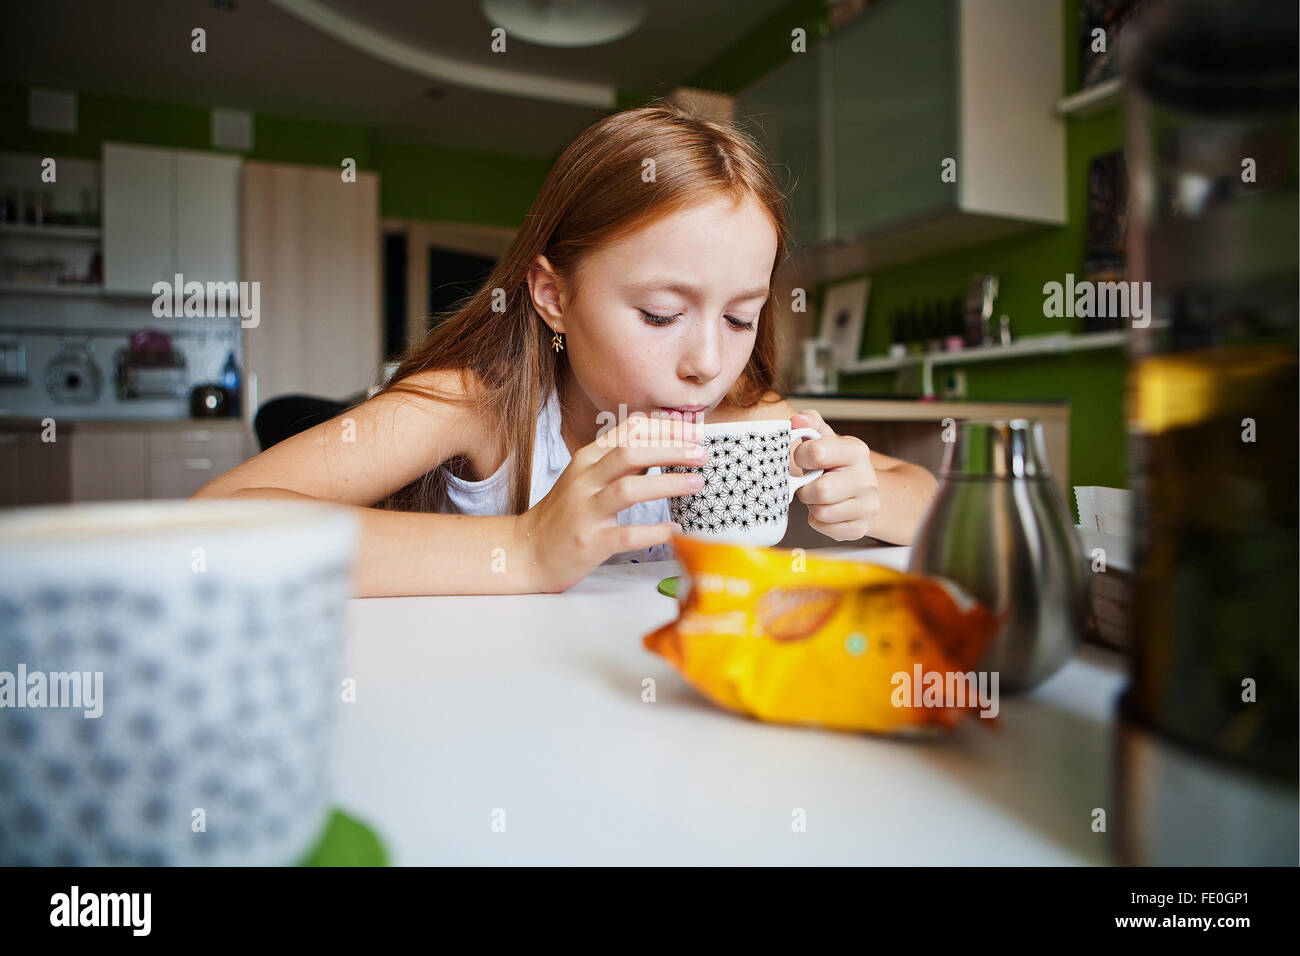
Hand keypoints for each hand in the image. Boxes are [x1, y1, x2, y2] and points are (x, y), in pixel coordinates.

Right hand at [515, 415, 705, 591]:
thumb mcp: (587, 478)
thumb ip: (620, 461)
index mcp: (586, 460)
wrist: (526, 551)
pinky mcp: (589, 543)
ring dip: (667, 483)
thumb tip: (664, 446)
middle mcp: (584, 480)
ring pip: (628, 489)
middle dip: (671, 449)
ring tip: (696, 483)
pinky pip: (626, 535)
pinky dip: (653, 532)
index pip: (629, 430)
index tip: (694, 431)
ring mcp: (585, 512)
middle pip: (630, 453)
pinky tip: (675, 530)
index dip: (665, 427)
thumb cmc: (564, 514)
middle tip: (701, 454)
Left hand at [790, 409, 879, 541]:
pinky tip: (826, 510)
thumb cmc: (834, 464)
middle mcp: (867, 478)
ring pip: (822, 512)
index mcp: (856, 451)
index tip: (803, 457)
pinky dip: (819, 522)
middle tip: (809, 483)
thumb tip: (798, 420)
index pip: (818, 452)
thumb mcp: (824, 439)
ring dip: (812, 506)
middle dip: (806, 488)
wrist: (859, 489)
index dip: (801, 456)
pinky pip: (826, 528)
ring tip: (819, 497)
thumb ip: (809, 424)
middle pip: (821, 490)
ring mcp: (868, 505)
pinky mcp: (861, 527)